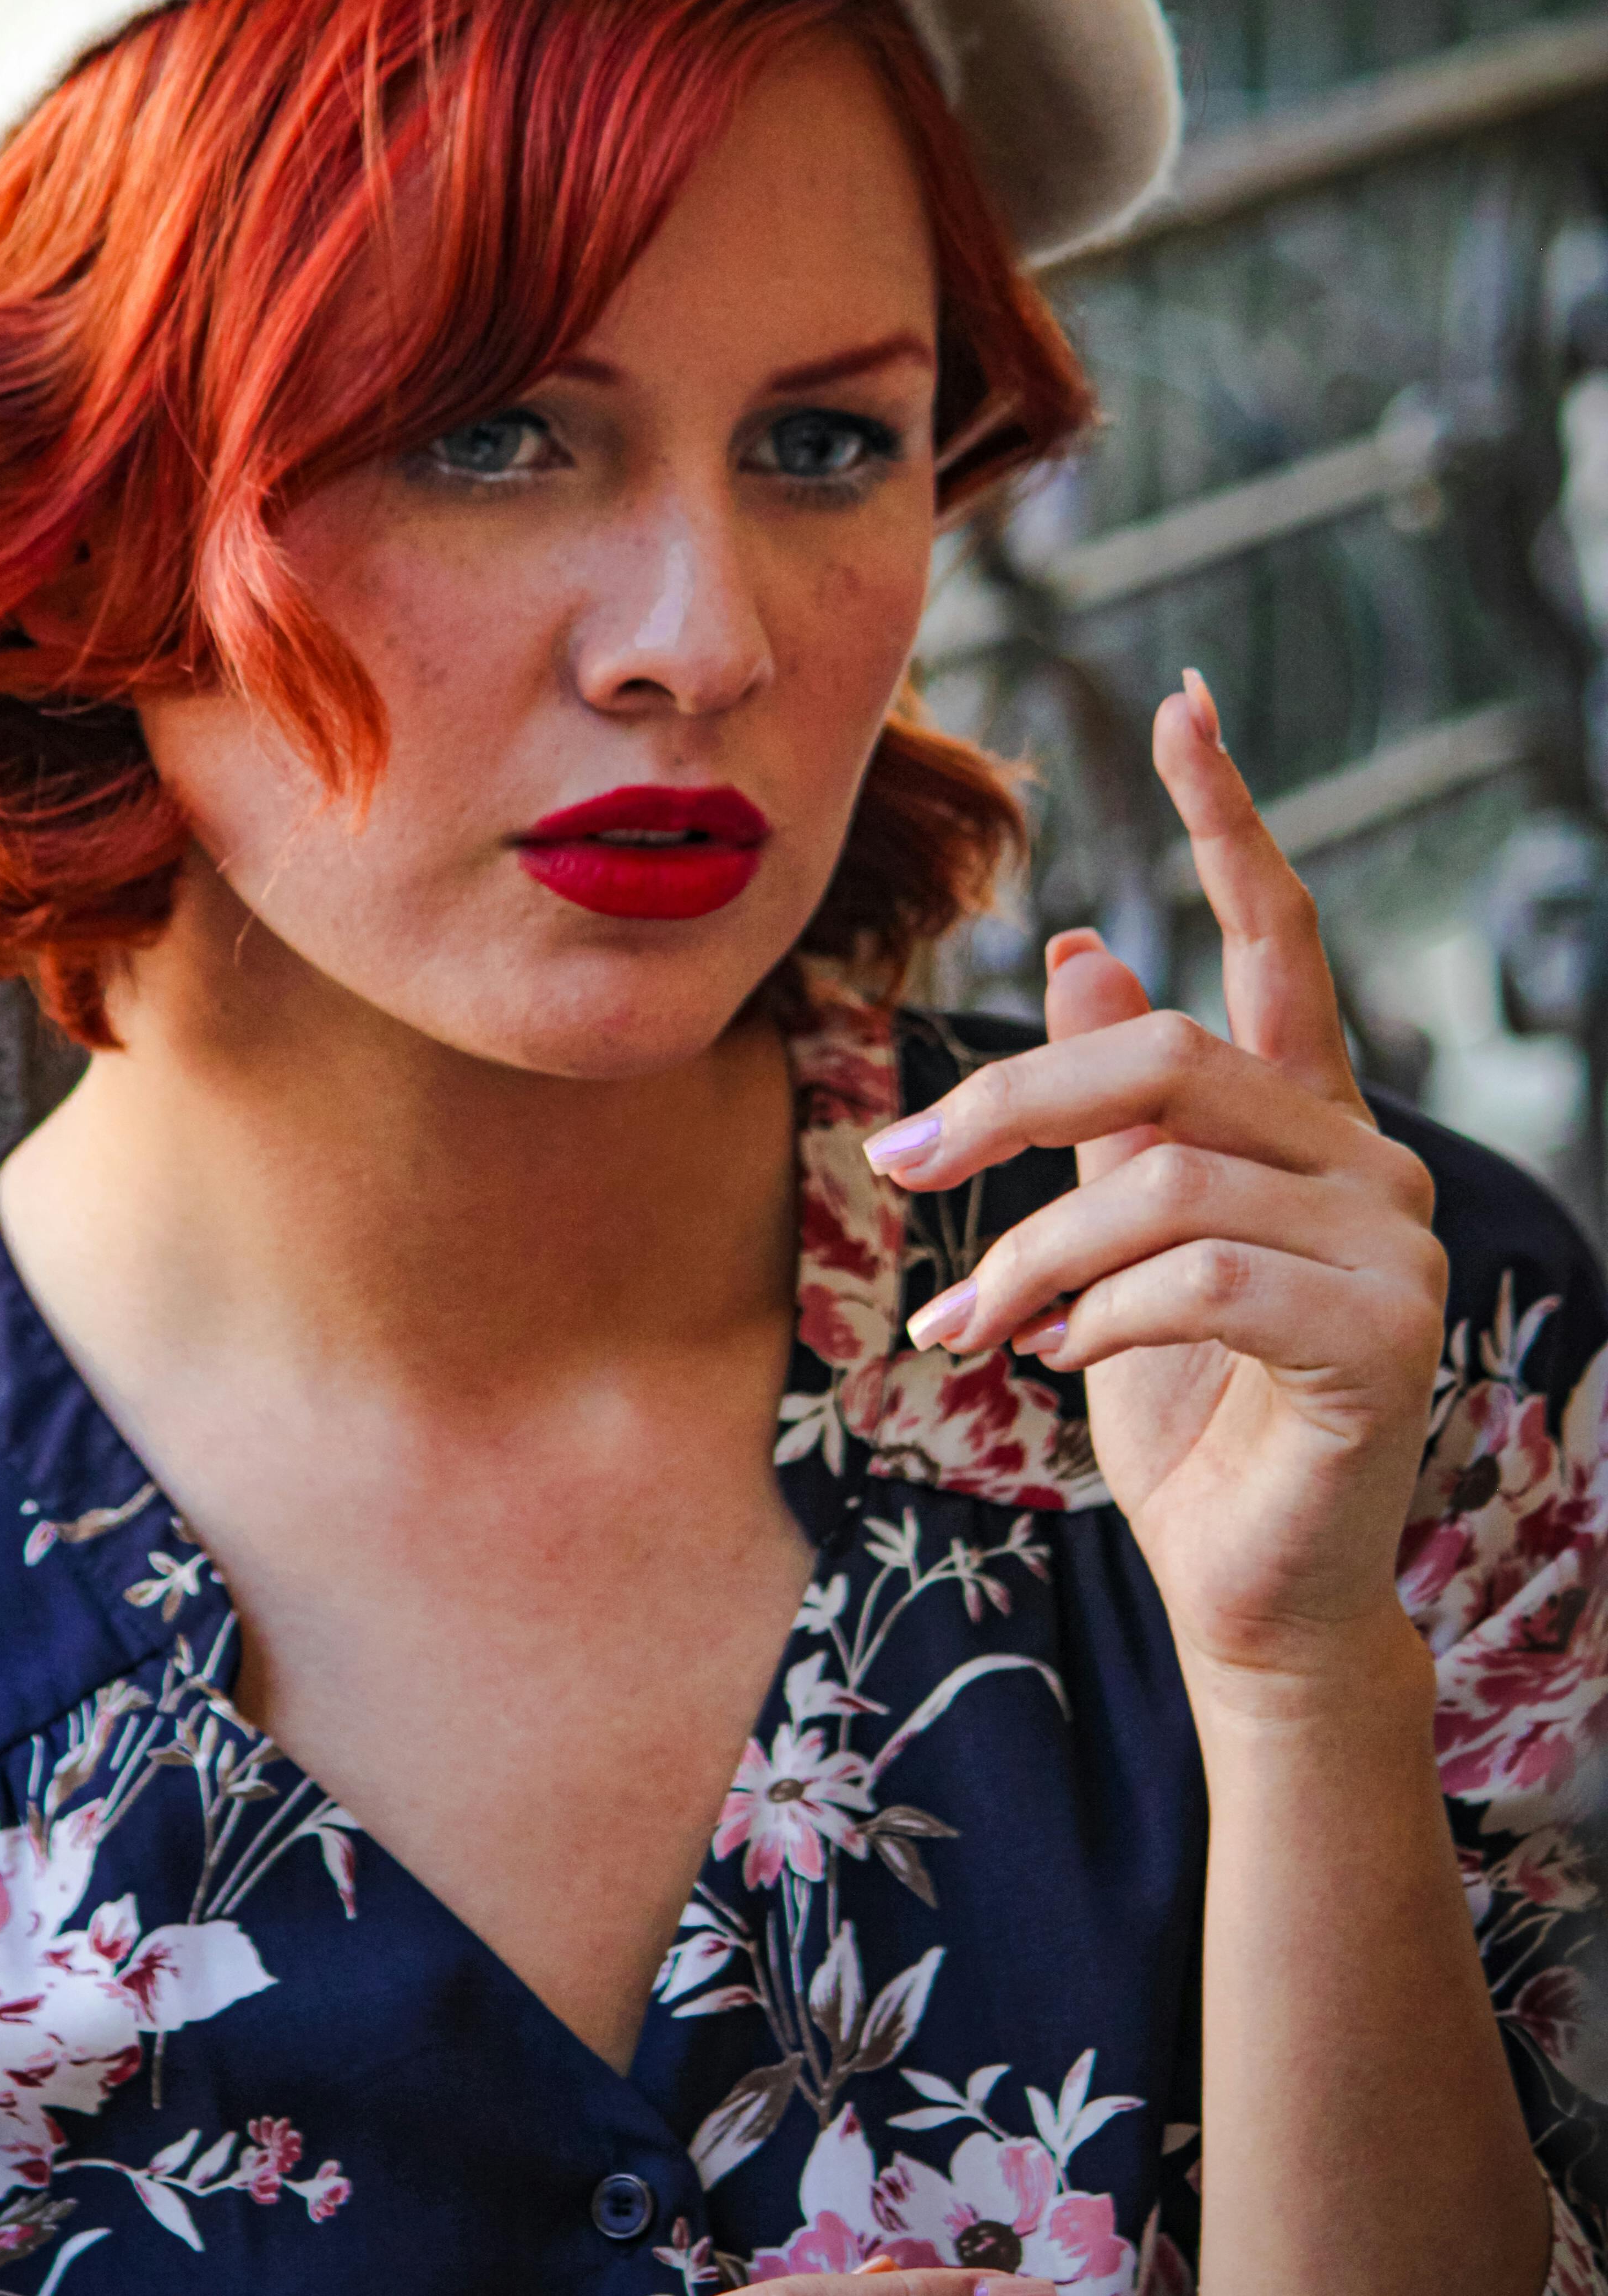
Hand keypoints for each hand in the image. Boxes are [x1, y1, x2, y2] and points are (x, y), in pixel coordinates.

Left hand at [869, 674, 1447, 1705]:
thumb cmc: (1183, 1409)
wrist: (1252, 1587)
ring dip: (1029, 1256)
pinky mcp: (1383, 1331)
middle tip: (902, 1161)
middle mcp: (1369, 1157)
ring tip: (967, 1326)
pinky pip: (1197, 1277)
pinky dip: (1095, 1318)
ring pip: (1161, 1180)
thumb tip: (1091, 951)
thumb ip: (1116, 1107)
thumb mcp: (1121, 1237)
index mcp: (1305, 1120)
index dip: (1227, 817)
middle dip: (1011, 1103)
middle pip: (1167, 1056)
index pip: (1277, 938)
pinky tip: (1062, 1364)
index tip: (1181, 708)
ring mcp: (1392, 1242)